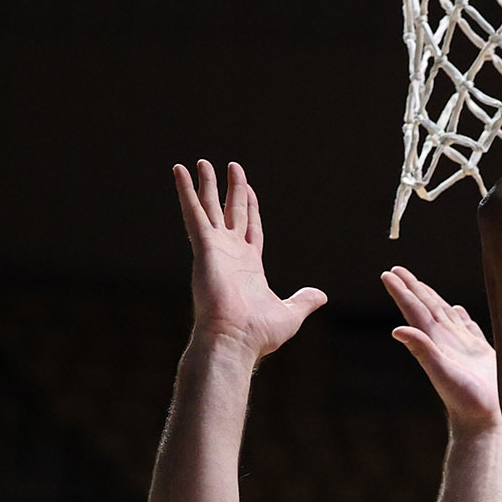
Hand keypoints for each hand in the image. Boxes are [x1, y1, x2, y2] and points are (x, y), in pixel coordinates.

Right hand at [174, 160, 325, 360]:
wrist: (235, 339)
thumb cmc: (258, 333)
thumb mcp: (291, 313)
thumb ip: (304, 300)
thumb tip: (321, 295)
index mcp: (249, 266)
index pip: (250, 228)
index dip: (250, 207)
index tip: (249, 189)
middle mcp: (230, 254)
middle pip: (231, 213)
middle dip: (231, 190)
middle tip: (230, 166)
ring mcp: (215, 249)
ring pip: (209, 208)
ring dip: (205, 185)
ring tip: (202, 162)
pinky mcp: (204, 247)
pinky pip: (193, 213)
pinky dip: (186, 191)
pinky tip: (180, 171)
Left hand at [382, 266, 501, 434]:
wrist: (484, 420)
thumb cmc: (465, 400)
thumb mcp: (442, 373)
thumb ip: (423, 350)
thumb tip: (397, 329)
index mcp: (435, 341)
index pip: (415, 310)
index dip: (403, 291)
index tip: (388, 274)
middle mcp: (445, 341)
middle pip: (426, 308)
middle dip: (414, 288)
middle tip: (398, 269)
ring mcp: (462, 347)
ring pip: (445, 315)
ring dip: (434, 298)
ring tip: (423, 285)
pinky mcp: (479, 353)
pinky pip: (468, 328)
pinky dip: (463, 317)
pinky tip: (459, 310)